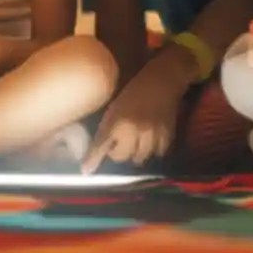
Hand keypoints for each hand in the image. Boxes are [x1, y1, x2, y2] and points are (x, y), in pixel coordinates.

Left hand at [82, 53, 187, 173]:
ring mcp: (151, 135)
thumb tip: (102, 145)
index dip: (93, 160)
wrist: (162, 81)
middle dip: (118, 152)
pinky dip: (152, 150)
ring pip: (139, 158)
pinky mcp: (167, 136)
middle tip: (119, 144)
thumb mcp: (116, 105)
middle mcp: (133, 131)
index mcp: (117, 120)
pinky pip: (157, 154)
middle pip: (121, 157)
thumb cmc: (134, 90)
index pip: (102, 145)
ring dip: (134, 153)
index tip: (86, 171)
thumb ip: (108, 126)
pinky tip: (150, 141)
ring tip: (135, 142)